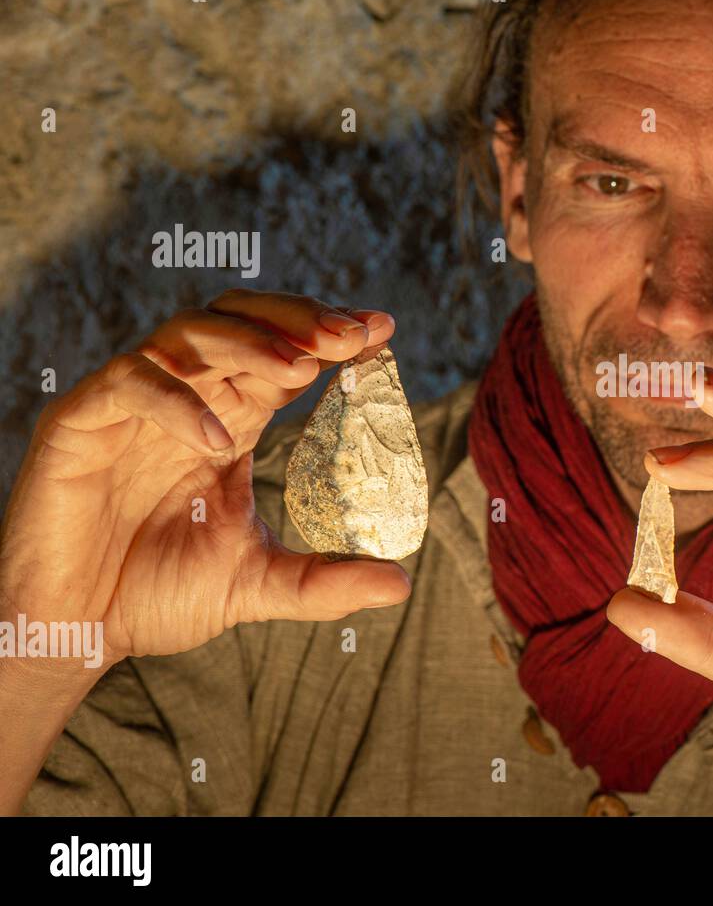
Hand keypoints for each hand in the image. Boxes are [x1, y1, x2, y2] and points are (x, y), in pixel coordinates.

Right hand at [0, 289, 411, 677]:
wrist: (72, 630)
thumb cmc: (156, 596)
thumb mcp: (256, 584)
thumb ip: (325, 581)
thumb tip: (401, 584)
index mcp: (229, 420)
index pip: (283, 355)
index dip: (329, 337)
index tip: (383, 330)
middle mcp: (185, 399)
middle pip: (241, 322)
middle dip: (300, 321)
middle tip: (351, 335)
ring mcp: (131, 405)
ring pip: (188, 334)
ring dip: (248, 341)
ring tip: (300, 366)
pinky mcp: (80, 422)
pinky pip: (128, 383)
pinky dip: (176, 401)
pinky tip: (217, 438)